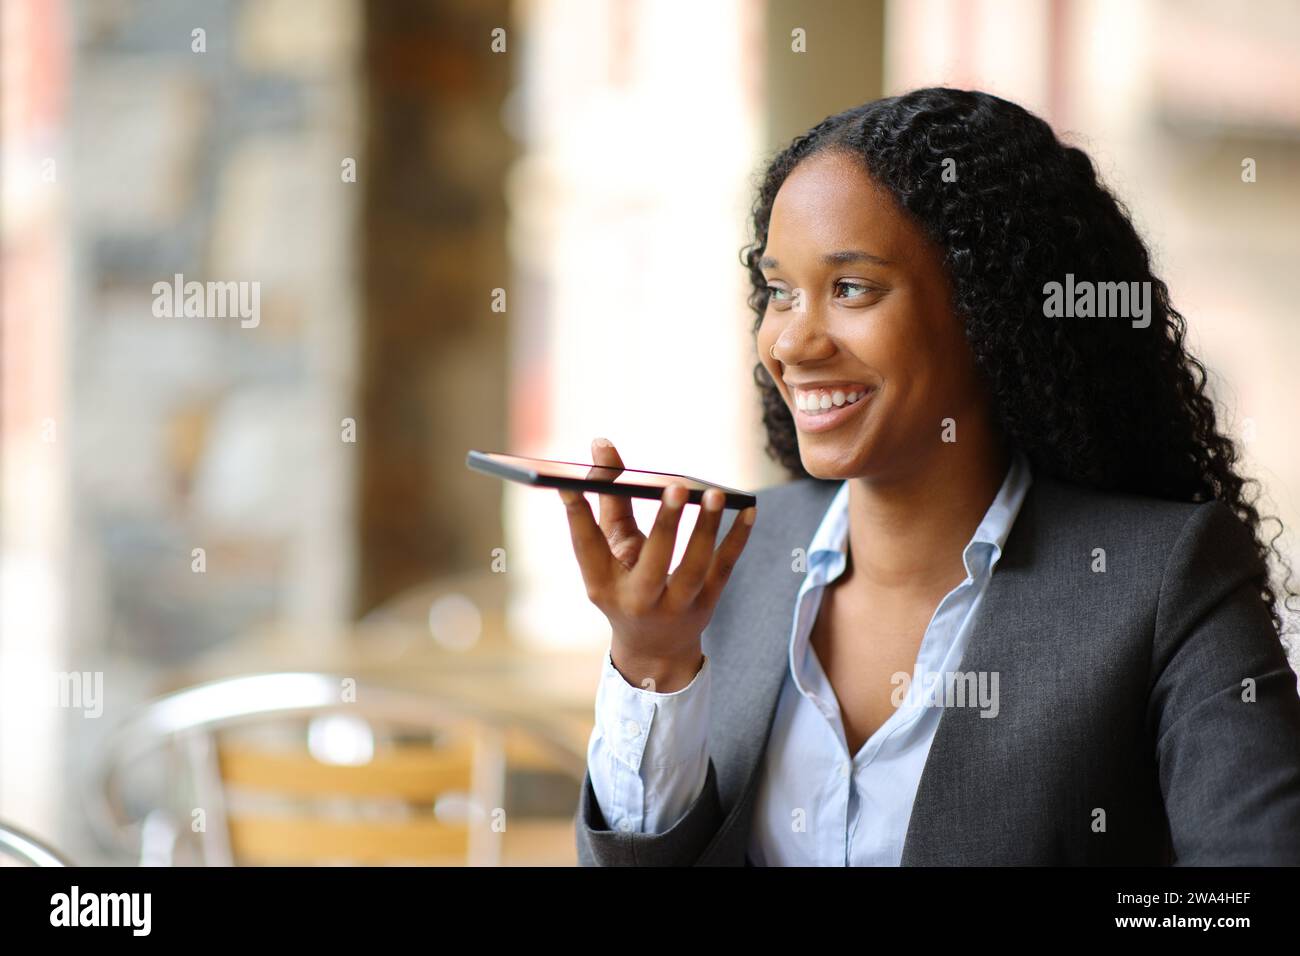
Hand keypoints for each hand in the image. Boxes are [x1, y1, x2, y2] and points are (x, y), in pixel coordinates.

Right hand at [559, 438, 756, 692]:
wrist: (655, 648)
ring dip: (706, 529)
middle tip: (675, 486)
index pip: (586, 547)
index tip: (569, 482)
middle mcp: (638, 599)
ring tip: (713, 493)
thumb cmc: (626, 584)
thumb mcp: (609, 552)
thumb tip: (601, 444)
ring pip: (695, 568)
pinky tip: (748, 509)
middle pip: (654, 563)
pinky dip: (737, 538)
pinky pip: (725, 567)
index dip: (576, 515)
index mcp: (603, 585)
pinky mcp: (707, 603)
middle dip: (666, 526)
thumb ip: (608, 499)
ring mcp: (677, 606)